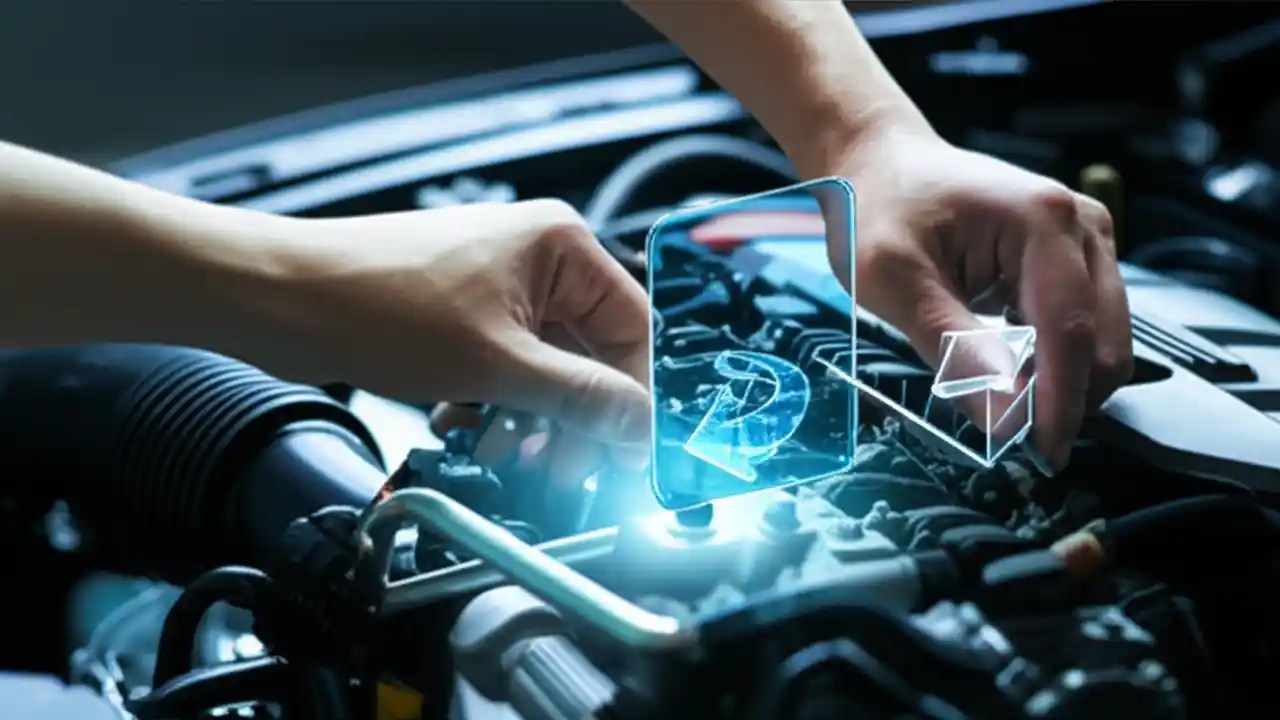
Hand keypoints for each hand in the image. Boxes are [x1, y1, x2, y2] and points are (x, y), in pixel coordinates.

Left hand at [233, 200, 650, 474]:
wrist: (278, 300)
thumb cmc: (372, 301)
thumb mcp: (496, 366)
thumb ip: (581, 398)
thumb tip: (641, 422)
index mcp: (559, 246)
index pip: (633, 330)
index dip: (637, 397)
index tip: (635, 450)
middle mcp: (536, 259)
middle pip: (590, 356)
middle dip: (577, 419)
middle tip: (569, 469)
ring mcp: (499, 288)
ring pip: (547, 371)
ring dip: (534, 422)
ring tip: (509, 456)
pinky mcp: (465, 315)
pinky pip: (508, 371)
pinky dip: (498, 409)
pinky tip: (473, 434)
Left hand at [833, 128, 1132, 471]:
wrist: (879, 164)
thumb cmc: (880, 206)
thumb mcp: (893, 281)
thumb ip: (954, 348)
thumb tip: (1007, 418)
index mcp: (1045, 221)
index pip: (1072, 335)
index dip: (1061, 404)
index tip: (1042, 455)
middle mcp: (1082, 226)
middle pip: (1104, 344)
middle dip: (1065, 397)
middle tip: (1009, 433)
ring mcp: (1086, 241)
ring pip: (1101, 343)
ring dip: (1060, 381)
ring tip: (999, 393)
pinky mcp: (1076, 260)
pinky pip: (1083, 329)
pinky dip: (1052, 360)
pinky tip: (1007, 363)